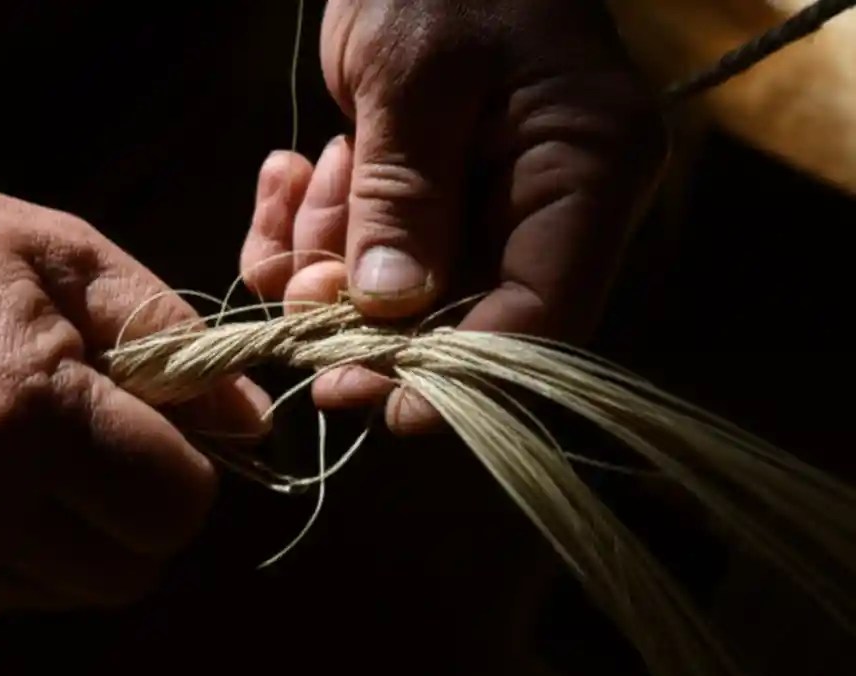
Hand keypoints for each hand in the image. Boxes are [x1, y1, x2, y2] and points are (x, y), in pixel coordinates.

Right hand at [0, 169, 269, 615]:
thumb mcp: (63, 252)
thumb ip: (167, 334)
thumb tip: (249, 420)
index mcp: (31, 411)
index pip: (174, 503)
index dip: (190, 466)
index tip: (164, 425)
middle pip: (134, 569)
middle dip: (146, 511)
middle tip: (114, 446)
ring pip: (74, 592)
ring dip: (89, 537)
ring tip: (49, 458)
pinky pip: (6, 594)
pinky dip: (27, 552)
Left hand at [240, 0, 666, 433]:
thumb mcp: (415, 76)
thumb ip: (404, 196)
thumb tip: (387, 313)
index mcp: (585, 168)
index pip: (544, 314)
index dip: (460, 375)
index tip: (371, 399)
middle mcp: (549, 197)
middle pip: (463, 315)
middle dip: (365, 316)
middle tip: (296, 305)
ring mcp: (486, 195)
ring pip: (401, 288)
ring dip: (326, 262)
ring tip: (297, 187)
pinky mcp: (426, 187)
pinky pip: (369, 245)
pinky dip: (314, 230)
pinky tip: (289, 175)